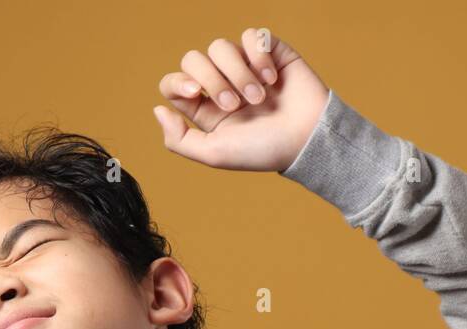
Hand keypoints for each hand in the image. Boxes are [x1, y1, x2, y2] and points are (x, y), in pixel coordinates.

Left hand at [153, 28, 329, 172]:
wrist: (308, 138)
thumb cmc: (263, 150)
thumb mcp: (214, 155)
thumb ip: (179, 140)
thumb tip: (158, 110)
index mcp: (205, 108)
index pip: (173, 83)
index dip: (177, 82)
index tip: (195, 92)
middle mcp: (221, 84)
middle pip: (193, 59)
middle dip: (212, 79)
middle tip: (235, 104)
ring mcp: (243, 66)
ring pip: (220, 46)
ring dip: (239, 73)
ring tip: (260, 97)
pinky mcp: (268, 51)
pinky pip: (251, 36)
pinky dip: (259, 56)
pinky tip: (273, 78)